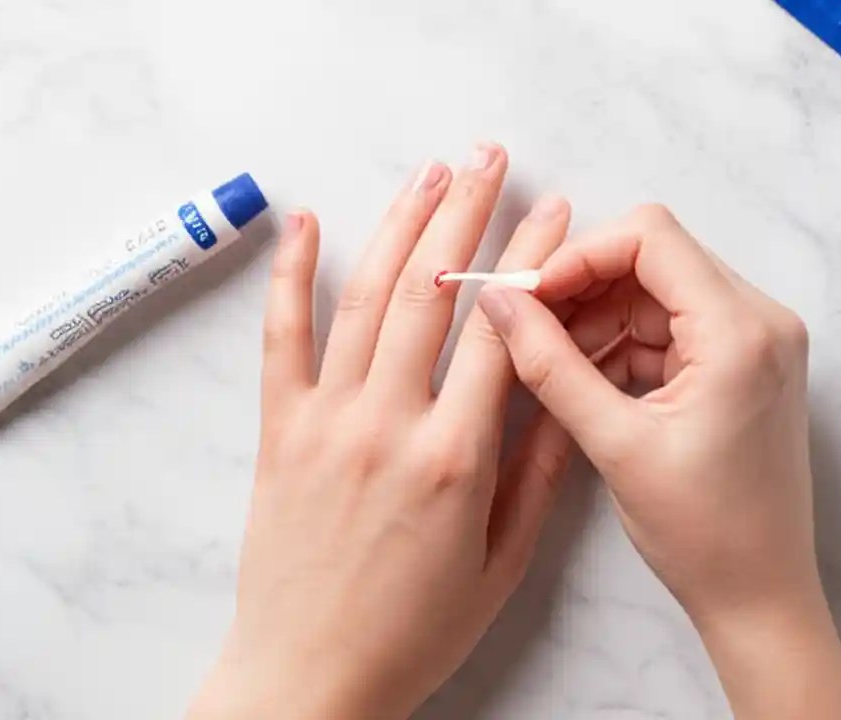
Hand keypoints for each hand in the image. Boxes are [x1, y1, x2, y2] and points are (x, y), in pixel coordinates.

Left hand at [188, 145, 576, 719]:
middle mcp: (388, 425)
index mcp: (455, 459)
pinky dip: (291, 276)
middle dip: (468, 213)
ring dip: (401, 225)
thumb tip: (562, 390)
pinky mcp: (278, 433)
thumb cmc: (413, 632)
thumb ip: (537, 473)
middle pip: (432, 292)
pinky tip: (308, 224)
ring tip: (431, 172)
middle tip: (490, 158)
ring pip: (365, 299)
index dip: (532, 260)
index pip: (502, 332)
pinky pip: (281, 339)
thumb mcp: (502, 564)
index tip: (554, 210)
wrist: (310, 678)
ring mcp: (325, 422)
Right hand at [478, 205, 840, 718]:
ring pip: (659, 294)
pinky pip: (674, 329)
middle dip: (584, 289)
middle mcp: (762, 321)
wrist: (761, 596)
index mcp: (741, 331)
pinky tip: (588, 384)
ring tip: (555, 370)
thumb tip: (498, 301)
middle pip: (655, 260)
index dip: (578, 257)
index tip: (527, 296)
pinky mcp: (746, 366)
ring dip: (601, 321)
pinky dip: (626, 347)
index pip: (650, 237)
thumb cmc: (703, 533)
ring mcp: (759, 342)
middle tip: (527, 330)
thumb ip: (549, 364)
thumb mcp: (614, 444)